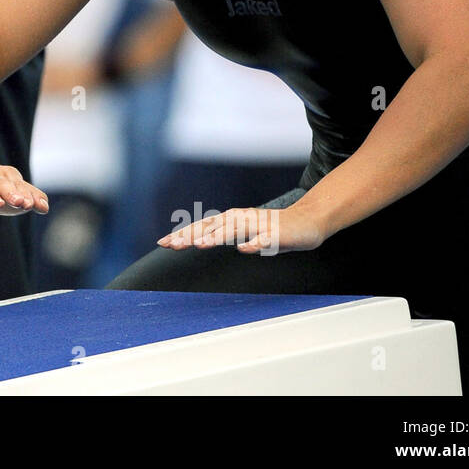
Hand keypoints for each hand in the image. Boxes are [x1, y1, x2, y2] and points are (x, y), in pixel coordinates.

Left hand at [156, 206, 325, 255]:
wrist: (306, 223)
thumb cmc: (271, 230)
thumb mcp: (241, 232)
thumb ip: (220, 235)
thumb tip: (194, 239)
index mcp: (230, 220)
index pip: (201, 227)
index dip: (183, 234)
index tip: (163, 243)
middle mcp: (240, 219)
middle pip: (212, 227)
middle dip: (191, 235)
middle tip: (172, 244)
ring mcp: (258, 226)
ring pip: (234, 231)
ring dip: (217, 237)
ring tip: (200, 245)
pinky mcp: (276, 235)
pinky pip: (264, 240)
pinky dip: (254, 244)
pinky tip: (244, 250)